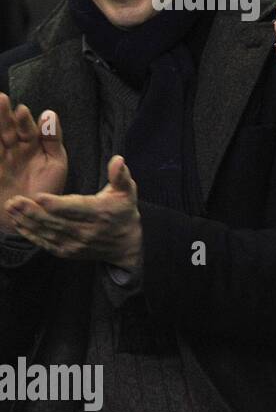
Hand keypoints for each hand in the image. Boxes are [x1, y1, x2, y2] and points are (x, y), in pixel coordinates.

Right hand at [0, 93, 67, 233]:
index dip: (23, 120)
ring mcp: (0, 158)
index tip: (22, 111)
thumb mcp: (55, 164)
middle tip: (1, 99)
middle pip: (6, 129)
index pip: (26, 129)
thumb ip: (53, 140)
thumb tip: (49, 113)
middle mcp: (13, 150)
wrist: (30, 217)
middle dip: (3, 115)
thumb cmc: (46, 191)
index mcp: (31, 146)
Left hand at [7, 155, 141, 269]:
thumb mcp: (127, 192)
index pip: (76, 208)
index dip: (56, 204)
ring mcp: (76, 244)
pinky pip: (45, 243)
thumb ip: (120, 175)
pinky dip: (30, 234)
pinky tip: (17, 223)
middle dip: (33, 211)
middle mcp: (87, 231)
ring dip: (27, 221)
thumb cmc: (123, 212)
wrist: (125, 244)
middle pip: (56, 221)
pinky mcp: (67, 252)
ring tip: (10, 209)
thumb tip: (118, 160)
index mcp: (100, 213)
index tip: (38, 196)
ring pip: (47, 232)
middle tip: (14, 200)